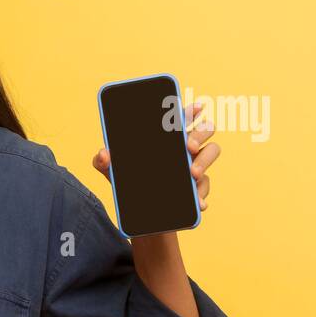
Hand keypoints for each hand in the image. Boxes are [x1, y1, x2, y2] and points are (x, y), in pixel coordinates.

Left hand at [93, 101, 219, 212]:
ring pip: (212, 151)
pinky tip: (198, 202)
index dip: (192, 109)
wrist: (138, 210)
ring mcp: (195, 165)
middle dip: (200, 133)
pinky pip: (206, 186)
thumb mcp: (112, 170)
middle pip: (205, 129)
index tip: (197, 106)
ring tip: (193, 174)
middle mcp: (185, 147)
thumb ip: (103, 160)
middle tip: (187, 146)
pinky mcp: (198, 187)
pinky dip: (202, 194)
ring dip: (205, 160)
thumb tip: (103, 154)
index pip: (183, 116)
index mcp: (168, 136)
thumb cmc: (128, 180)